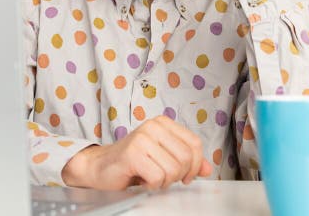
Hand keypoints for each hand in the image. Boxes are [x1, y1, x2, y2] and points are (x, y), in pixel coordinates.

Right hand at [61, 116, 212, 189]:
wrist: (100, 167)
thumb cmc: (132, 162)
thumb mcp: (163, 158)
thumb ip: (187, 161)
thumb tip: (208, 168)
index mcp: (164, 123)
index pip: (195, 143)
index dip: (195, 164)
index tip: (185, 175)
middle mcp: (153, 126)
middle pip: (186, 157)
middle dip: (178, 175)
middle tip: (163, 178)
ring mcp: (142, 138)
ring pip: (173, 169)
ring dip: (164, 181)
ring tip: (150, 176)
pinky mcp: (133, 153)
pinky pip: (158, 176)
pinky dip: (153, 185)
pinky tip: (142, 179)